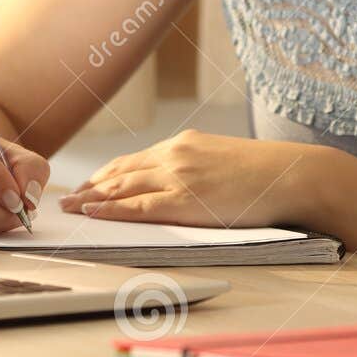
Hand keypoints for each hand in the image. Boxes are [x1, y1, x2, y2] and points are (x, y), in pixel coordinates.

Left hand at [59, 130, 327, 227]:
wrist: (290, 175)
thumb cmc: (263, 174)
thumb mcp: (219, 159)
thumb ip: (193, 166)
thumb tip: (175, 182)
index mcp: (182, 145)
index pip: (132, 160)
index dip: (104, 175)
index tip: (86, 185)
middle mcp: (174, 155)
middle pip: (119, 172)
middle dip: (90, 187)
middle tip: (66, 200)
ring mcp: (178, 176)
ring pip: (122, 188)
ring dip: (91, 198)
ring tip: (70, 208)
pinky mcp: (185, 199)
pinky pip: (138, 206)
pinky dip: (111, 209)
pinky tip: (92, 212)